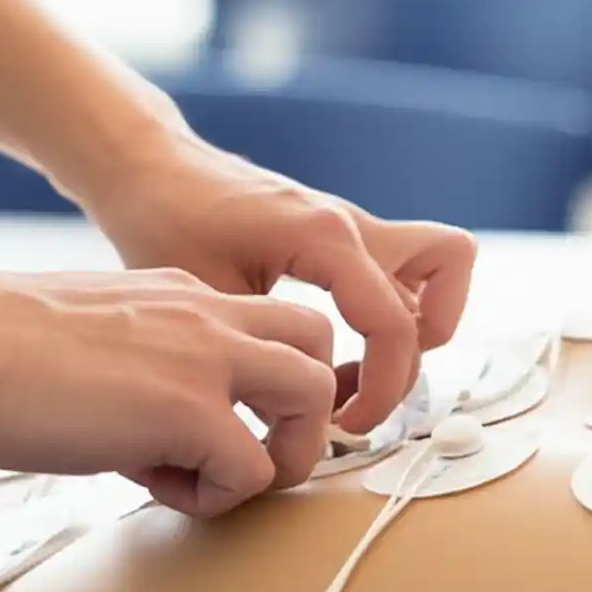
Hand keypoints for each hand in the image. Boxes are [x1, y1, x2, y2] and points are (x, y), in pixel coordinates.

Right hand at [0, 263, 336, 517]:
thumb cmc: (1, 343)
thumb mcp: (107, 331)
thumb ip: (155, 364)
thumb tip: (168, 435)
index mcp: (188, 295)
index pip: (274, 326)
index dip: (266, 381)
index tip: (222, 422)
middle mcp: (210, 315)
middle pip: (320, 342)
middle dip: (308, 404)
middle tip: (258, 445)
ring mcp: (206, 357)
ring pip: (316, 392)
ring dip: (289, 449)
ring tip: (231, 475)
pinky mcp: (186, 410)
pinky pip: (251, 468)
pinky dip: (222, 495)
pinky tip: (165, 487)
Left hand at [81, 137, 477, 433]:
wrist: (151, 167)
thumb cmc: (167, 218)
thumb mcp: (208, 296)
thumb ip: (261, 354)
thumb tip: (293, 420)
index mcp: (325, 237)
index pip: (395, 323)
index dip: (383, 387)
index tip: (346, 425)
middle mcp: (353, 226)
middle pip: (432, 299)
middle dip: (402, 369)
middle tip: (351, 410)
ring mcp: (353, 227)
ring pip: (439, 269)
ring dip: (419, 328)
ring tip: (365, 373)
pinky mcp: (342, 234)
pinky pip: (403, 270)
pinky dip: (397, 310)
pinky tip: (344, 347)